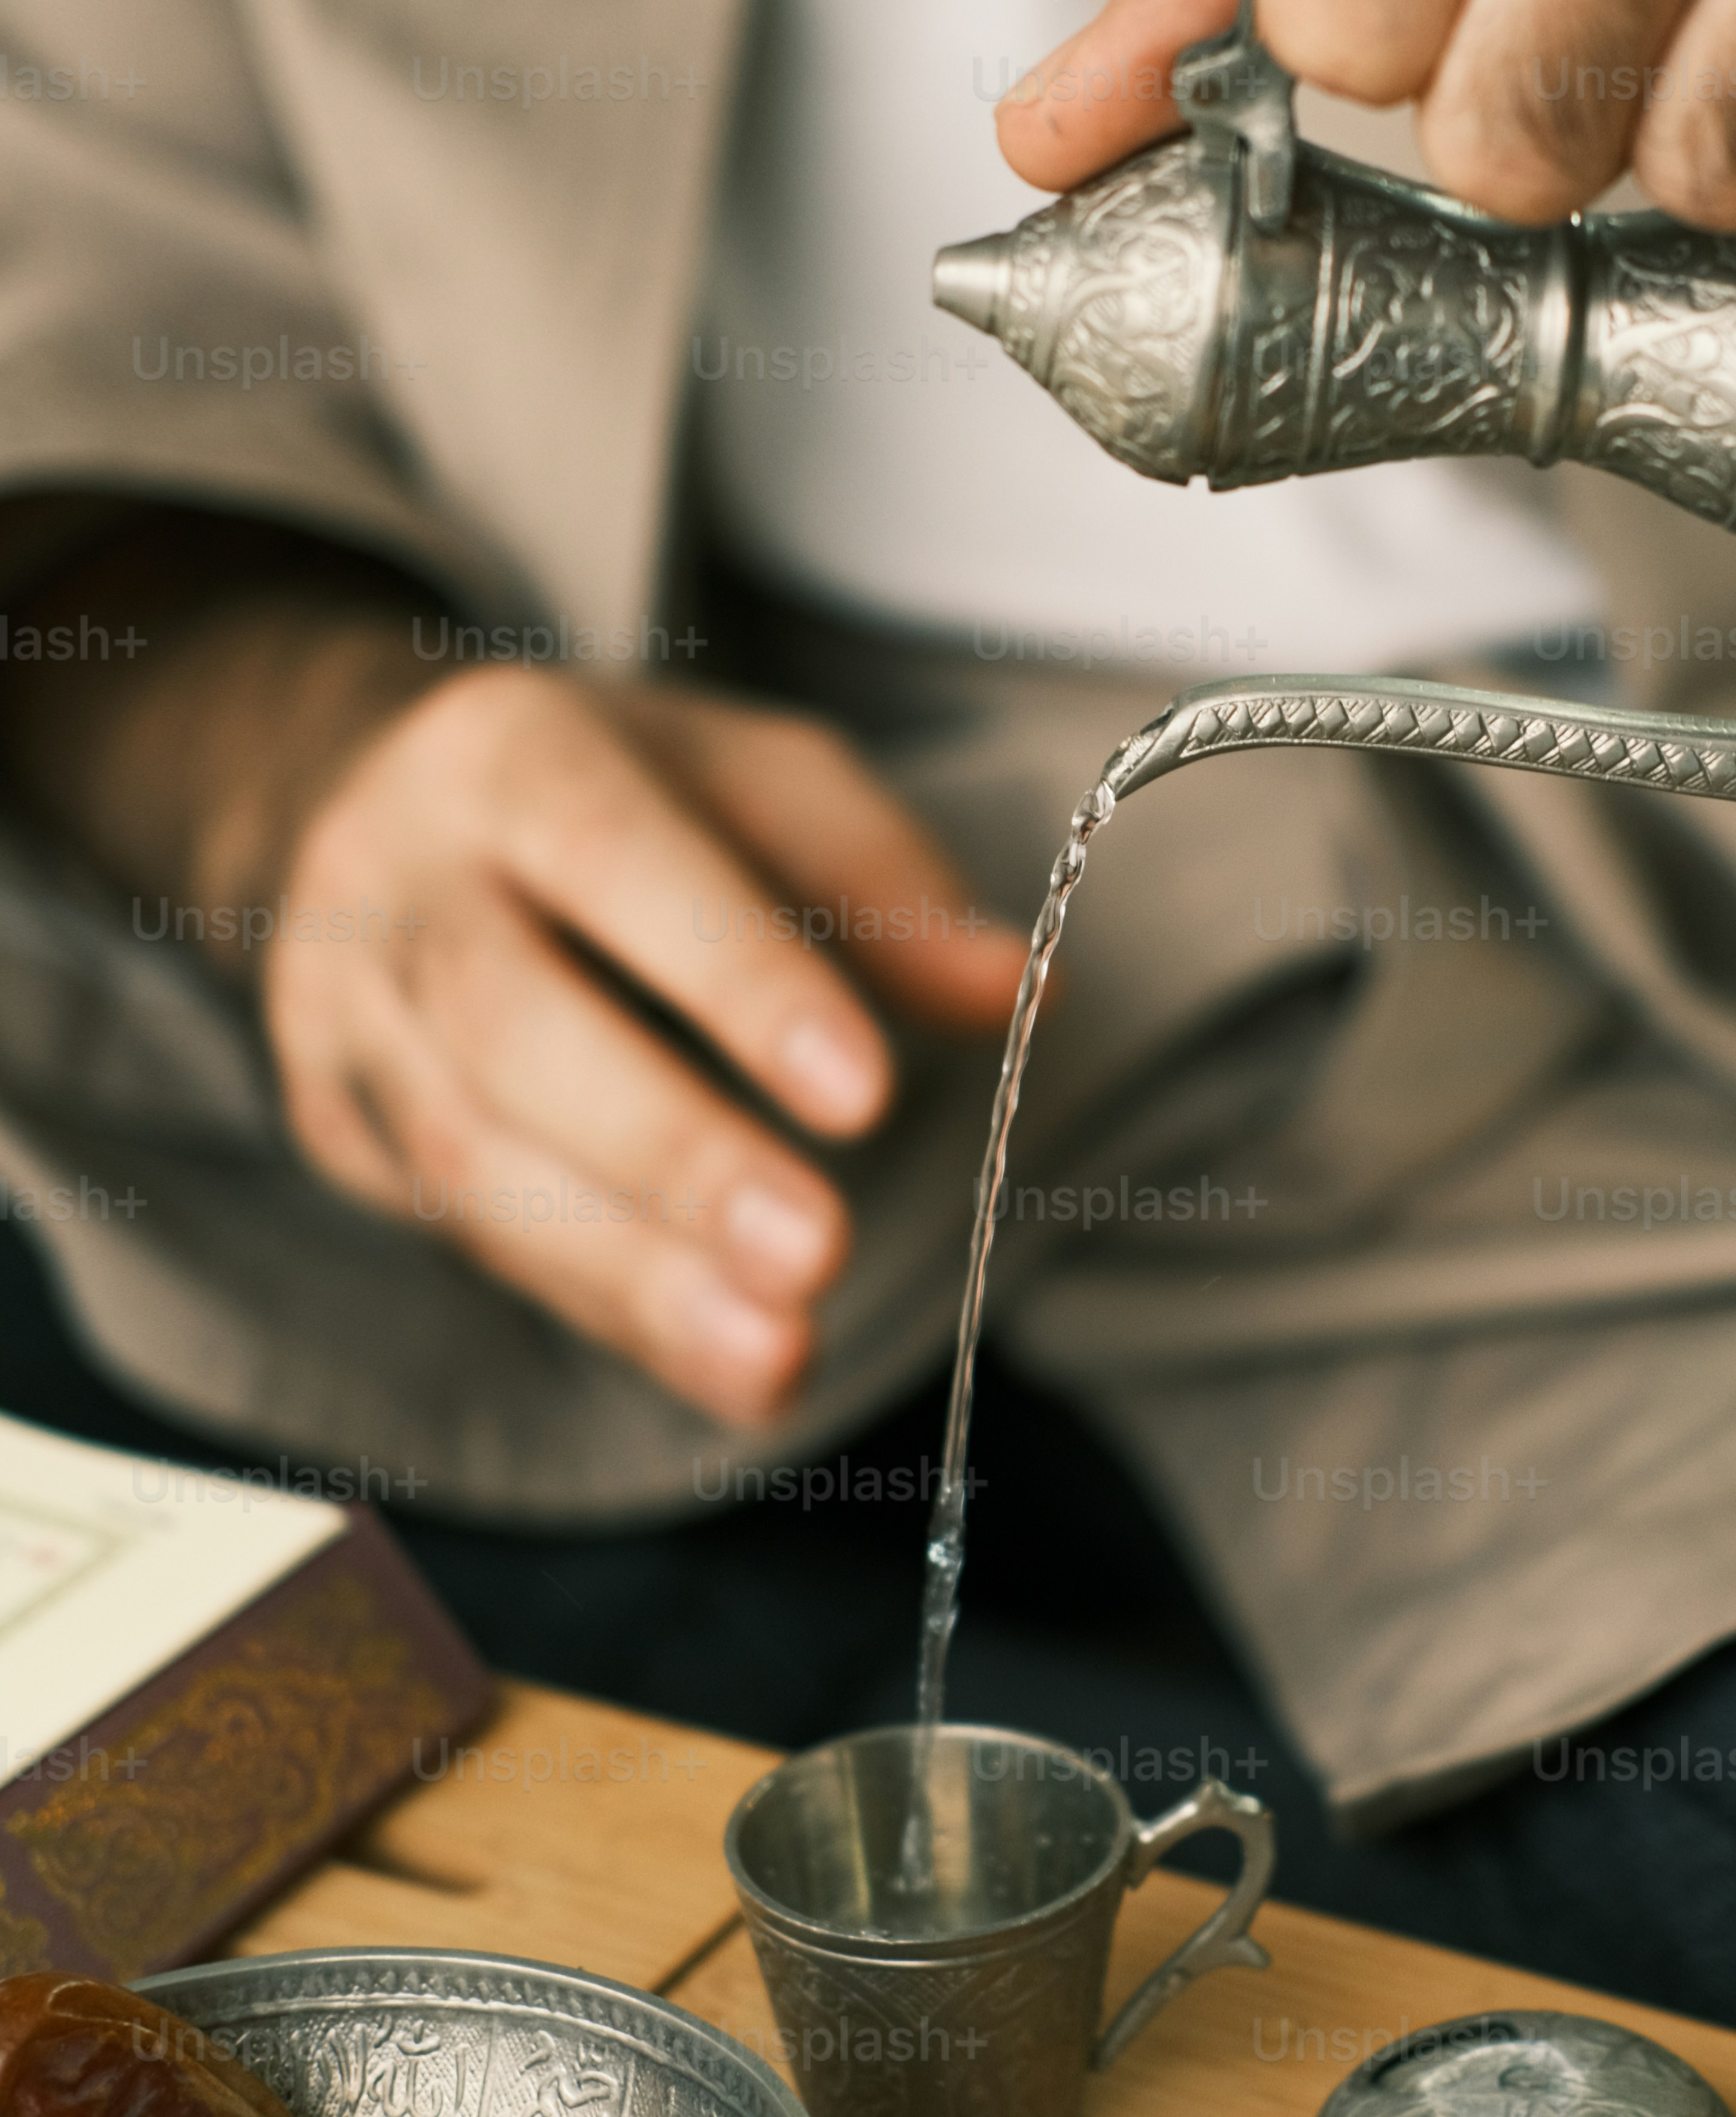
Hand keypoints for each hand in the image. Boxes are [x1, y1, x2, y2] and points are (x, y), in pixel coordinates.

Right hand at [264, 664, 1021, 1421]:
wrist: (363, 806)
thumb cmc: (609, 796)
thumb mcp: (750, 780)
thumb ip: (883, 881)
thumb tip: (1024, 994)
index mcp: (512, 758)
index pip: (621, 863)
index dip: (738, 981)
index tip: (864, 1095)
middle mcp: (397, 882)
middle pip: (515, 1030)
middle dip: (672, 1156)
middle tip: (814, 1257)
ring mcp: (343, 1011)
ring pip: (471, 1160)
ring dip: (631, 1276)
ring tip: (776, 1355)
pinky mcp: (330, 1122)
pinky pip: (465, 1232)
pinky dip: (601, 1305)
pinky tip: (715, 1358)